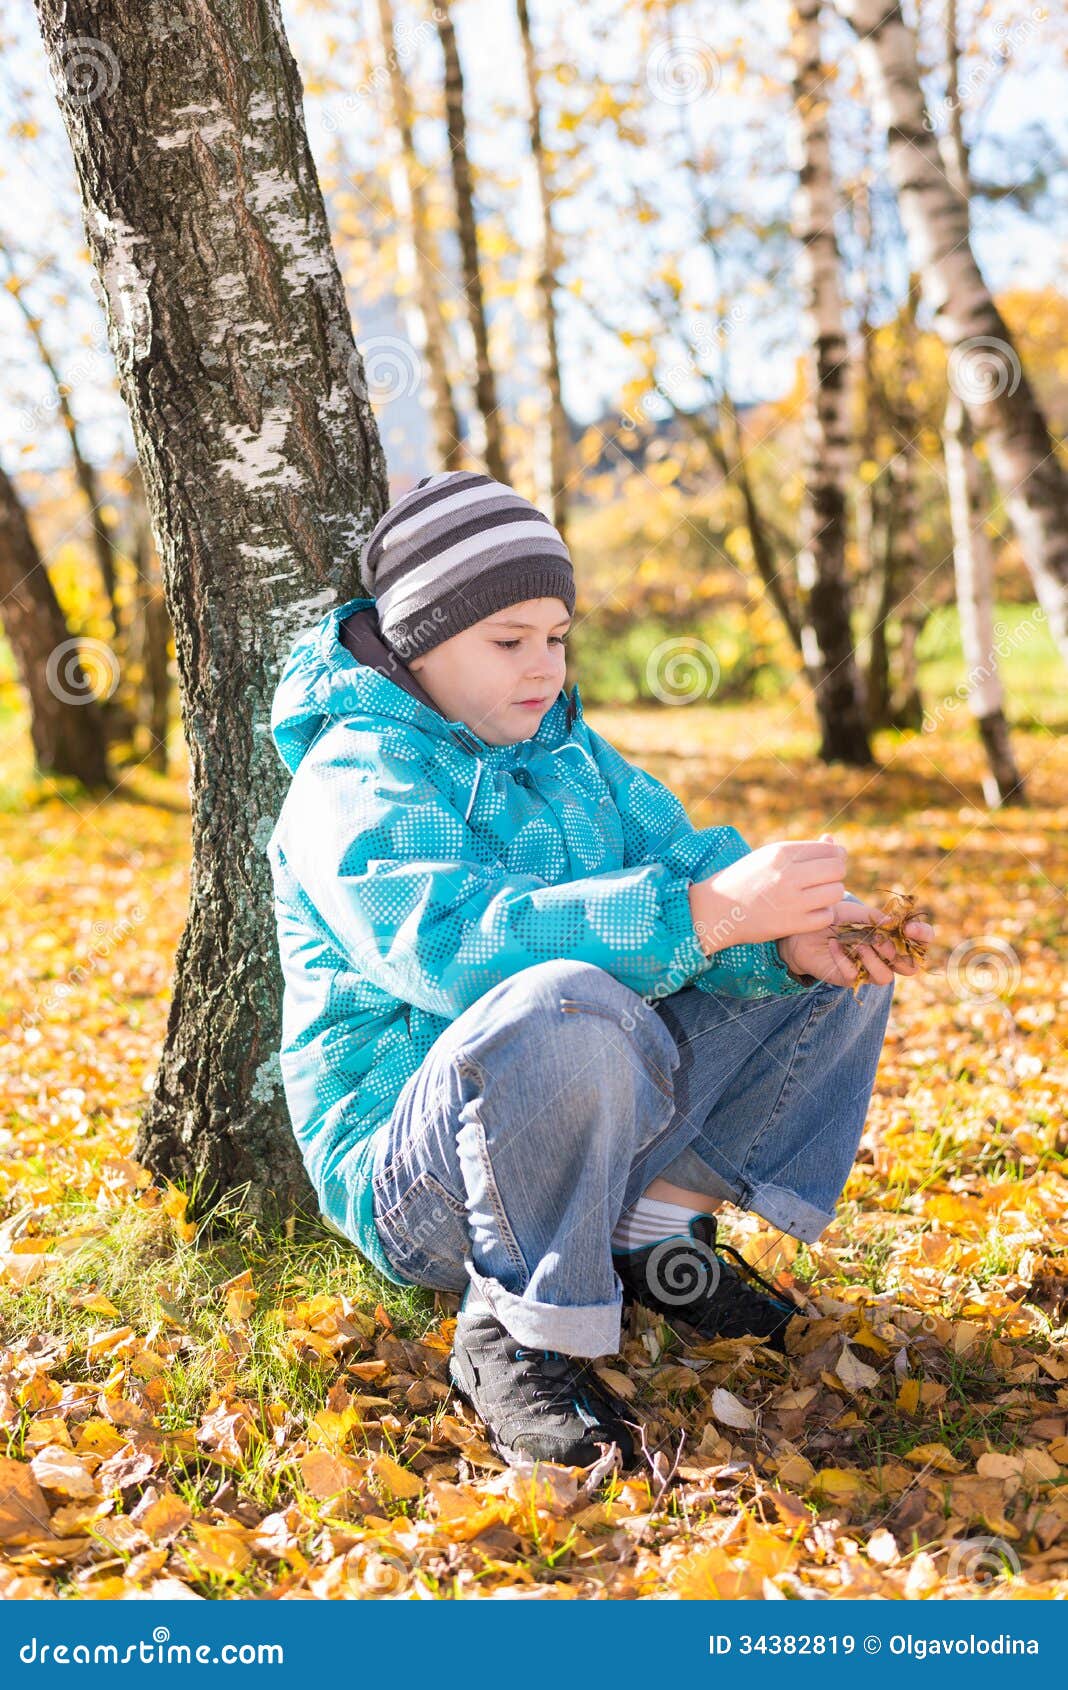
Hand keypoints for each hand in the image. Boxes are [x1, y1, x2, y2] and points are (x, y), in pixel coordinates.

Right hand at [688, 837, 846, 954]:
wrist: (716, 909)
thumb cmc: (745, 879)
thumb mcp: (768, 856)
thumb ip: (802, 850)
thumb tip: (834, 843)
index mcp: (781, 852)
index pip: (829, 850)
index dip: (832, 858)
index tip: (823, 866)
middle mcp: (788, 874)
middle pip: (837, 869)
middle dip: (834, 875)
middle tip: (822, 882)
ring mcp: (791, 901)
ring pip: (836, 892)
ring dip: (830, 895)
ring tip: (815, 897)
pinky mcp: (792, 924)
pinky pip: (826, 916)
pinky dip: (822, 915)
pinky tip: (809, 912)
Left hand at [777, 898, 935, 987]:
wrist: (801, 932)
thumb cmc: (831, 919)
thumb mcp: (851, 911)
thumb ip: (871, 916)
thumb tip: (892, 922)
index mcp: (891, 937)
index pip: (919, 942)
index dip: (922, 936)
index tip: (910, 927)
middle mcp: (884, 957)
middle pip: (909, 967)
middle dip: (903, 954)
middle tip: (884, 940)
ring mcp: (867, 970)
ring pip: (885, 977)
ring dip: (874, 960)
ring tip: (858, 944)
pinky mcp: (849, 979)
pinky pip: (855, 976)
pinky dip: (844, 959)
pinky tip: (833, 945)